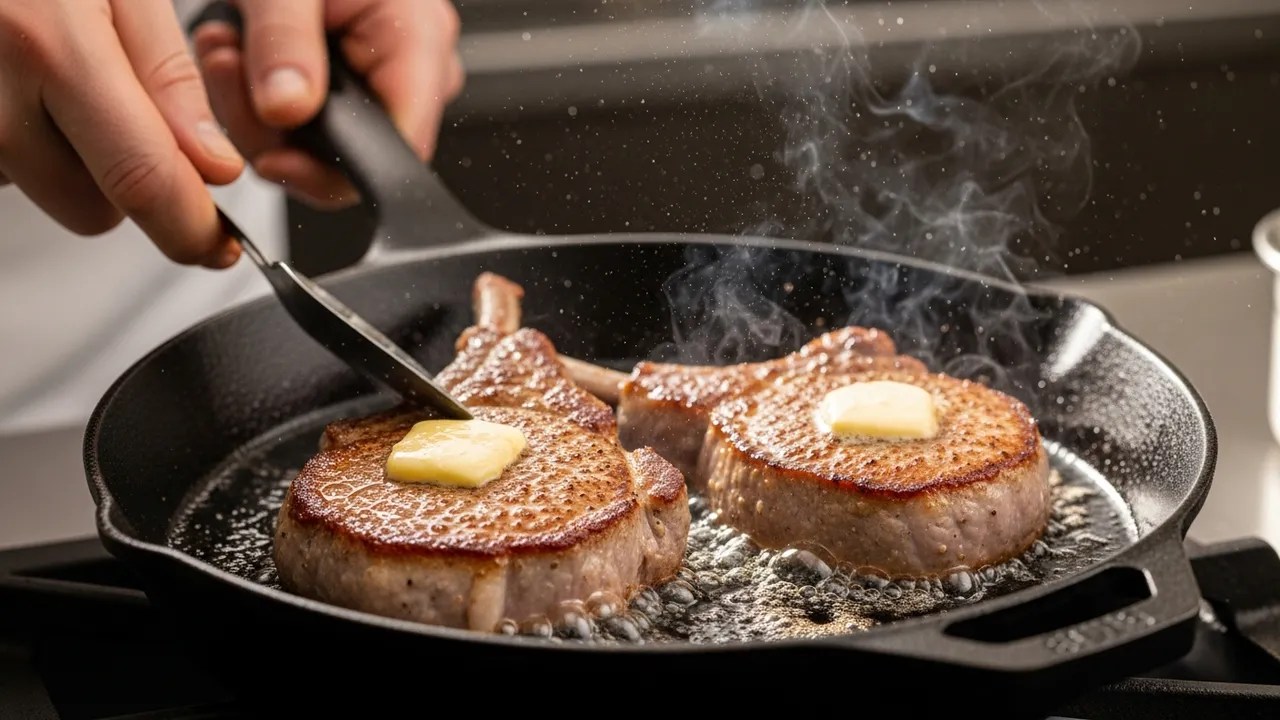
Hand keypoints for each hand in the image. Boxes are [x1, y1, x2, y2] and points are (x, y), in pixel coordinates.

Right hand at [0, 0, 247, 266]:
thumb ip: (168, 77)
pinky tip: (25, 84)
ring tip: (61, 78)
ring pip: (50, 196)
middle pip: (94, 209)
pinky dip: (31, 144)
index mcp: (49, 46)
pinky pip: (10, 170)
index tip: (220, 246)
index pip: (140, 178)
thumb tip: (214, 169)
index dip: (191, 228)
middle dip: (132, 185)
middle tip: (125, 110)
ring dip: (75, 162)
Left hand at [0, 1, 461, 269]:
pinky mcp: (346, 91)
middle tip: (227, 72)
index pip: (398, 147)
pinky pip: (303, 130)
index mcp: (421, 38)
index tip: (271, 157)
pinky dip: (257, 105)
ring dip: (253, 114)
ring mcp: (380, 83)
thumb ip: (284, 41)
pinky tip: (239, 61)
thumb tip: (285, 111)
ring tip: (226, 53)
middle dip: (275, 132)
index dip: (332, 169)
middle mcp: (412, 70)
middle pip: (352, 156)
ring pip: (318, 149)